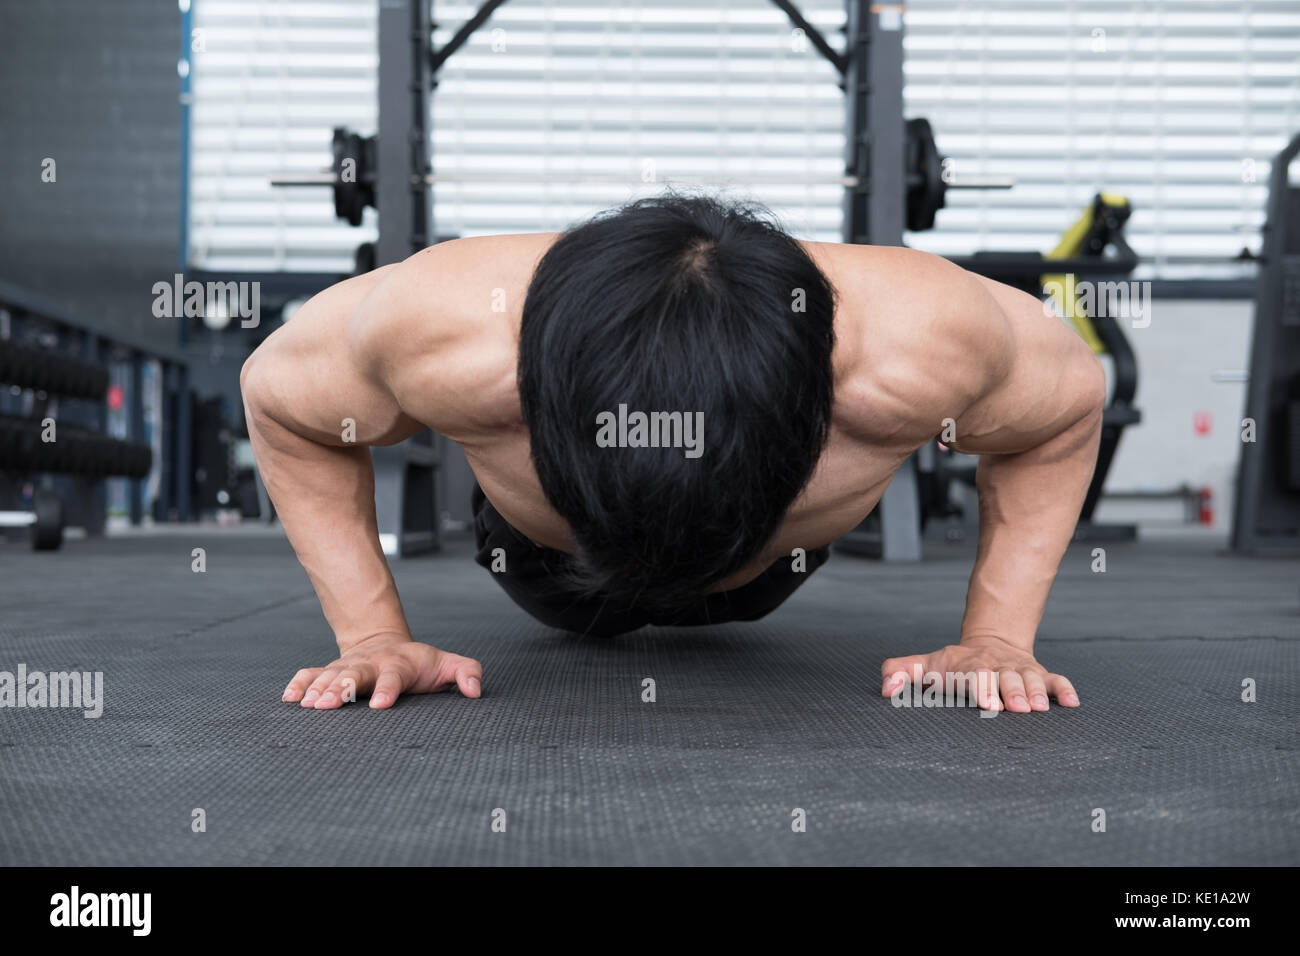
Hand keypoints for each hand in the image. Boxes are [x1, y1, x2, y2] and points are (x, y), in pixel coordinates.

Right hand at [282, 633, 482, 709]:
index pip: (393, 677)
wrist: (386, 642)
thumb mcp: (446, 663)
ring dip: (317, 690)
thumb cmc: (420, 663)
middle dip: (340, 689)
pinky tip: (288, 699)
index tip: (380, 705)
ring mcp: (348, 666)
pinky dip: (298, 683)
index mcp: (398, 665)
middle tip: (327, 705)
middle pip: (353, 674)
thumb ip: (466, 672)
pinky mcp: (330, 670)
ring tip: (306, 705)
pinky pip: (311, 674)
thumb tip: (475, 690)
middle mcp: (370, 664)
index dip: (387, 690)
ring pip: (329, 675)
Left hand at [879, 634, 1077, 712]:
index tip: (988, 704)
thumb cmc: (954, 664)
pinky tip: (1073, 703)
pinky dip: (1065, 690)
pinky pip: (1056, 680)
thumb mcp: (926, 665)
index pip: (975, 677)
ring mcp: (1020, 672)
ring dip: (1037, 693)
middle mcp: (997, 669)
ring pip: (1032, 680)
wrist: (990, 642)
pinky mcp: (1040, 675)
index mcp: (970, 668)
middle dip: (1013, 692)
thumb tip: (884, 688)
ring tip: (1041, 708)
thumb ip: (900, 672)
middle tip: (1018, 708)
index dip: (981, 689)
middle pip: (1007, 679)